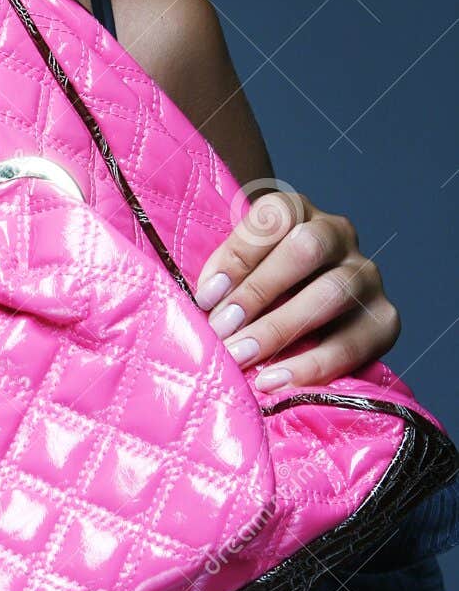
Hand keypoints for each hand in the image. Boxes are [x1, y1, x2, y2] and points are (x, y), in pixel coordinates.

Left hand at [193, 189, 400, 390]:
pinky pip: (353, 343)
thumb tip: (209, 305)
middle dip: (258, 291)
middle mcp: (339, 234)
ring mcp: (366, 275)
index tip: (206, 298)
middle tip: (222, 328)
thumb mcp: (241, 267)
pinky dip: (312, 364)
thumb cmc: (260, 284)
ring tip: (241, 355)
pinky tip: (275, 379)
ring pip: (332, 293)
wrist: (309, 312)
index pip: (275, 216)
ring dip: (279, 328)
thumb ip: (226, 275)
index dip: (238, 255)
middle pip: (307, 249)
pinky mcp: (384, 320)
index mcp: (300, 211)